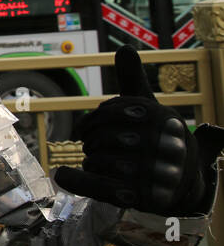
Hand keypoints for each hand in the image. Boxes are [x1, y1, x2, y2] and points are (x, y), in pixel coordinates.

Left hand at [54, 46, 222, 215]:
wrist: (183, 179)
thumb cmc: (157, 137)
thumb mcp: (149, 108)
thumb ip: (134, 80)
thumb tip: (125, 47)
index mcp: (162, 118)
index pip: (110, 113)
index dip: (92, 121)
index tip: (87, 129)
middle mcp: (162, 145)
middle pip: (101, 138)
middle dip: (92, 143)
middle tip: (96, 148)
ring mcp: (154, 174)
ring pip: (98, 162)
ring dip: (92, 162)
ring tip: (101, 163)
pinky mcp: (142, 197)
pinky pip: (101, 187)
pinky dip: (77, 181)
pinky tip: (61, 175)